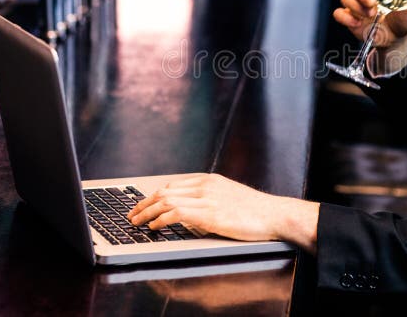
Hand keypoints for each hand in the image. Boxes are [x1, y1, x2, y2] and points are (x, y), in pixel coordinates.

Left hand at [127, 173, 319, 253]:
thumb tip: (189, 211)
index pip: (172, 185)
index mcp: (209, 180)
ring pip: (166, 201)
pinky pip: (177, 213)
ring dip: (147, 212)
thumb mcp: (228, 197)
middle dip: (144, 203)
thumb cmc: (255, 210)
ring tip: (137, 222)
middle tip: (132, 215)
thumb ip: (208, 199)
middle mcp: (205, 186)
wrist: (274, 214)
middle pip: (165, 191)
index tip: (142, 205)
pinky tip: (155, 227)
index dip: (153, 196)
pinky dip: (161, 219)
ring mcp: (207, 199)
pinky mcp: (210, 214)